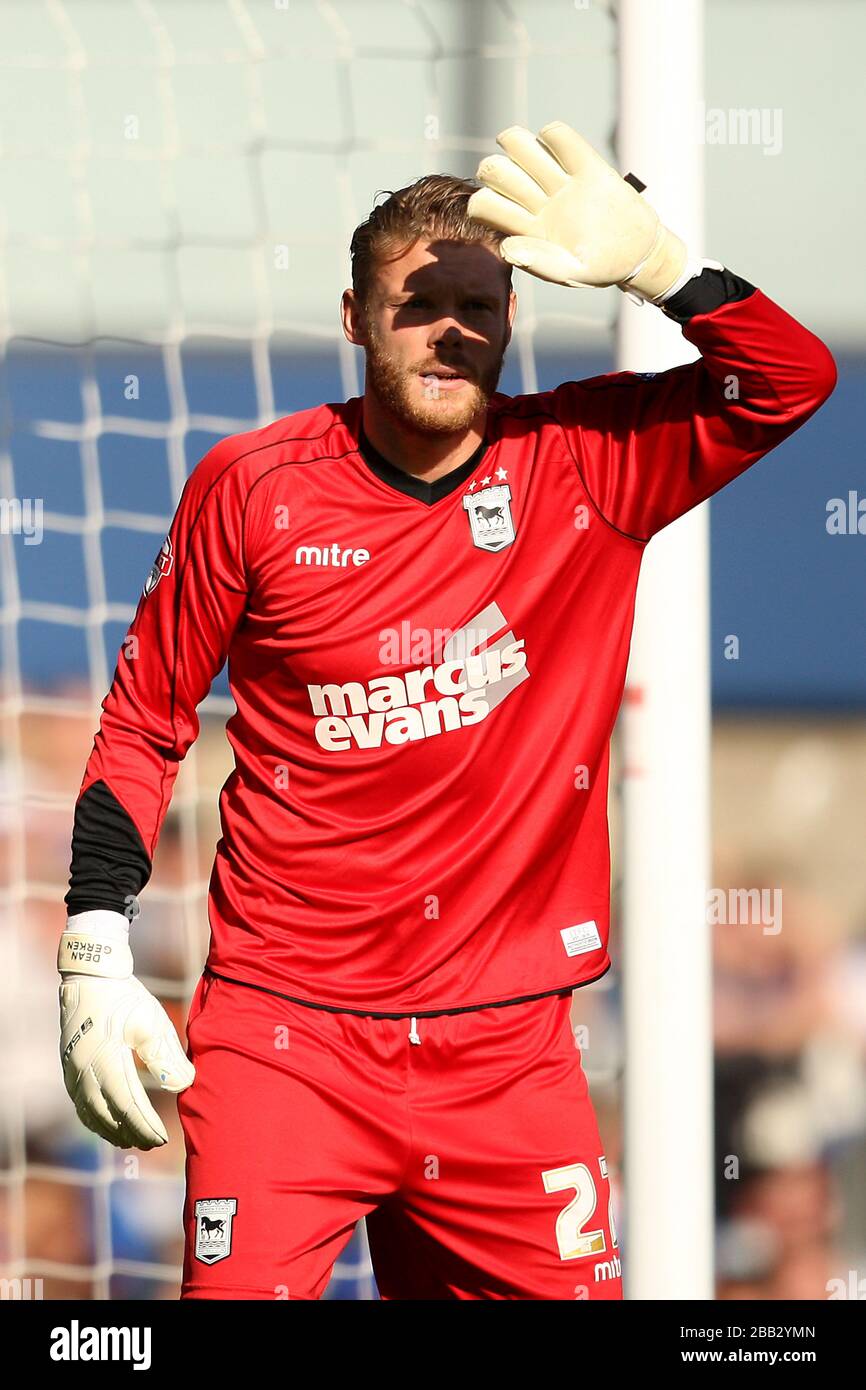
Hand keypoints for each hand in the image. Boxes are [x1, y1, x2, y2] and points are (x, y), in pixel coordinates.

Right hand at [58, 916, 194, 1148]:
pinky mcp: (69, 1068)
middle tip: (153, 1143)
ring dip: (112, 1130)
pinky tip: (109, 1123)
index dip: (145, 1126)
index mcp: (107, 1061)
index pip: (128, 1106)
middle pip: (108, 1116)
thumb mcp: (151, 1022)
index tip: (163, 1138)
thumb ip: (167, 1056)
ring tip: (133, 1140)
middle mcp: (84, 1072)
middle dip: (131, 1132)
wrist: (91, 976)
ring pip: (91, 1114)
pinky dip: (95, 1119)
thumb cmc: (125, 998)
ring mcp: (72, 1072)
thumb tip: (184, 1085)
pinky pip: (80, 1104)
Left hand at [467, 121, 687, 301]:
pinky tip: (569, 158)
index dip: (483, 202)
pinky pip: (557, 135)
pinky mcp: (584, 163)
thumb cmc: (598, 267)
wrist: (636, 252)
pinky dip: (555, 137)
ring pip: (517, 142)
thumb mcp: (571, 273)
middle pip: (494, 169)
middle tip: (524, 187)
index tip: (505, 212)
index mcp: (522, 227)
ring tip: (542, 165)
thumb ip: (539, 263)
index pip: (483, 205)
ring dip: (519, 144)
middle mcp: (533, 199)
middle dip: (497, 170)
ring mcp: (556, 179)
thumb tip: (506, 248)